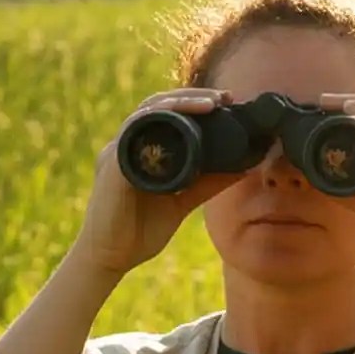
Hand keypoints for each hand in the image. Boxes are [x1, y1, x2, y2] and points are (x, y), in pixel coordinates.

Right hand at [70, 88, 245, 276]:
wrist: (110, 257)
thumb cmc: (140, 231)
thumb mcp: (183, 201)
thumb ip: (208, 183)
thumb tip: (243, 167)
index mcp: (143, 149)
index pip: (167, 114)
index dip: (195, 102)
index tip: (227, 101)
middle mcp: (128, 144)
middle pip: (158, 104)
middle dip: (192, 96)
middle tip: (225, 97)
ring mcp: (119, 151)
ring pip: (148, 111)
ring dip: (180, 103)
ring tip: (211, 104)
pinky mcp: (114, 165)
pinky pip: (134, 133)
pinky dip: (158, 122)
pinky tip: (180, 120)